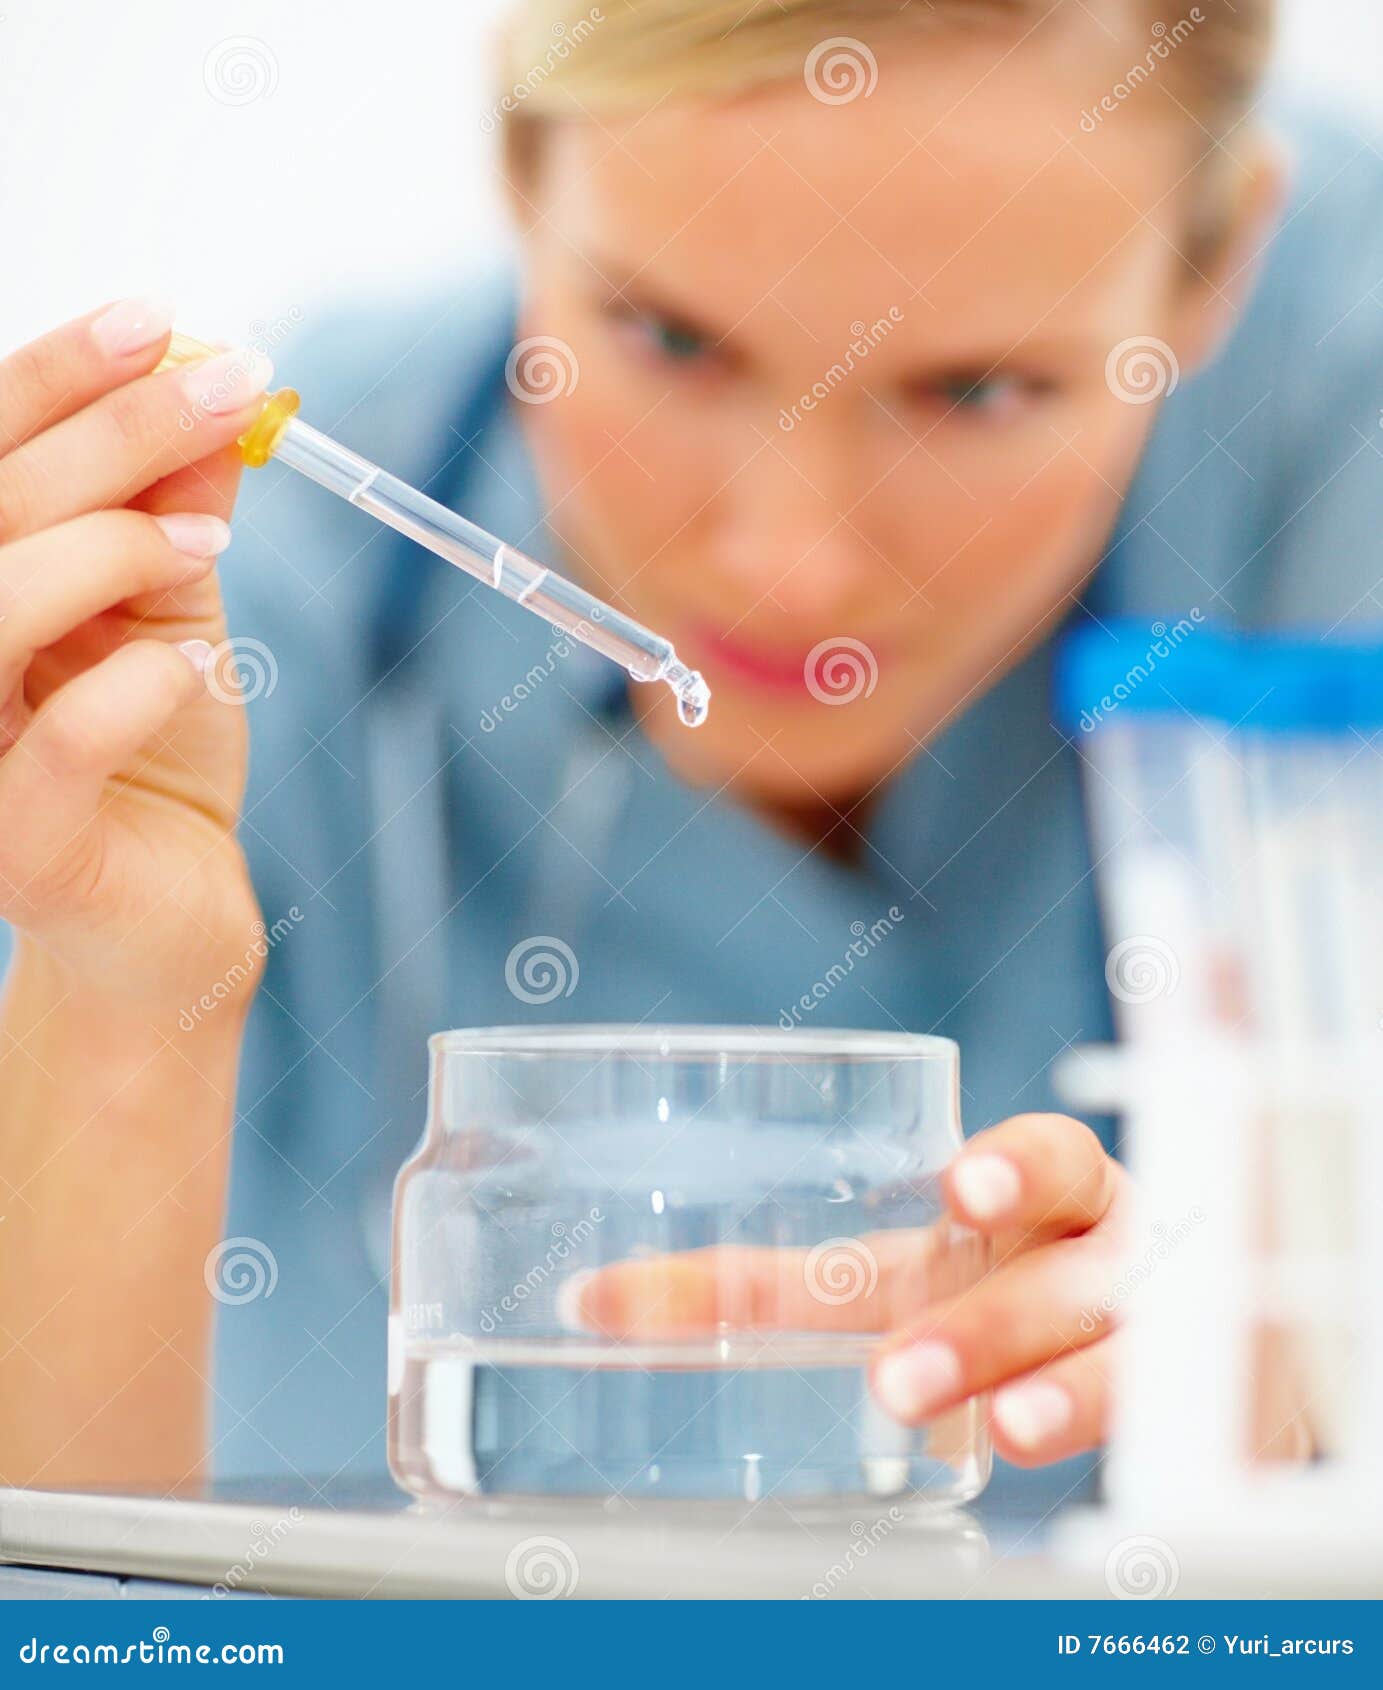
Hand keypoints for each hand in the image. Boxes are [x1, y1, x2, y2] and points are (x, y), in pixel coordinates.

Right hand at [0, 301, 273, 1007]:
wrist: (169, 909)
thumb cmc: (154, 757)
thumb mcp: (171, 613)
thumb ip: (175, 517)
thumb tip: (213, 400)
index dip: (55, 378)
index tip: (162, 320)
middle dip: (115, 433)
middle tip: (231, 389)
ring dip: (112, 548)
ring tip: (210, 542)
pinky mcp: (12, 843)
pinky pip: (55, 742)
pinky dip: (135, 686)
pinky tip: (190, 668)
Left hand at [563, 1112, 1128, 1468]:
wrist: (1178, 1322)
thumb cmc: (986, 1281)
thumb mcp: (903, 1271)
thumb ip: (771, 1285)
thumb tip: (591, 1299)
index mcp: (1049, 1198)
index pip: (1044, 1164)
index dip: (1013, 1170)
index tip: (963, 1188)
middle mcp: (1105, 1261)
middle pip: (1061, 1282)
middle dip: (982, 1327)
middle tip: (897, 1379)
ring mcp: (1152, 1346)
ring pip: (1116, 1366)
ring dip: (1051, 1397)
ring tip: (1003, 1431)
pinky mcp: (1183, 1423)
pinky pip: (1161, 1439)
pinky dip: (1111, 1452)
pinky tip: (1059, 1472)